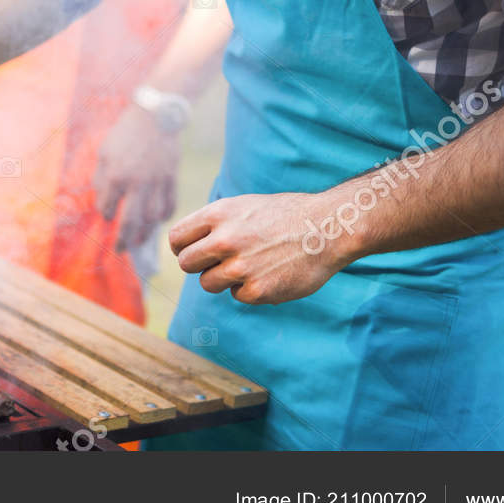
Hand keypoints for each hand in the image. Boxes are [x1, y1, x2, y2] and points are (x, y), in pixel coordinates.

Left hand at [93, 104, 179, 250]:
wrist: (155, 117)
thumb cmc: (125, 134)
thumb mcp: (105, 152)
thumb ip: (101, 179)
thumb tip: (102, 202)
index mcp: (116, 175)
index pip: (107, 207)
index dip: (105, 215)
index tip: (106, 217)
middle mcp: (137, 183)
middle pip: (131, 221)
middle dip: (124, 240)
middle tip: (120, 250)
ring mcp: (157, 182)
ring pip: (153, 218)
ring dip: (145, 234)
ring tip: (139, 241)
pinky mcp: (172, 179)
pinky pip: (170, 205)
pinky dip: (163, 217)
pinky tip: (157, 221)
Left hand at [168, 192, 352, 304]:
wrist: (326, 228)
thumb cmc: (284, 216)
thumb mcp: (244, 206)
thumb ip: (215, 224)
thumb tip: (187, 245)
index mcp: (219, 214)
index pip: (177, 238)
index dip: (181, 248)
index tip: (190, 252)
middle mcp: (225, 240)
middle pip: (186, 263)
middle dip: (199, 265)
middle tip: (218, 263)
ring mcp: (240, 267)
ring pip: (208, 283)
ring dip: (223, 279)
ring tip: (249, 265)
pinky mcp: (258, 291)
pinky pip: (237, 296)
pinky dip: (249, 289)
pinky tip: (269, 274)